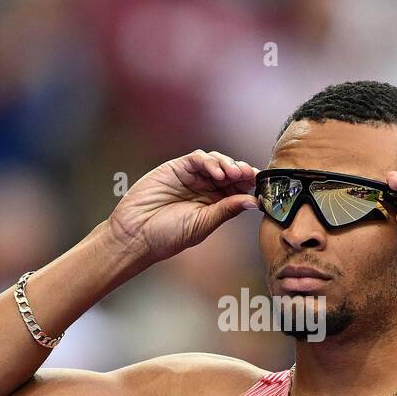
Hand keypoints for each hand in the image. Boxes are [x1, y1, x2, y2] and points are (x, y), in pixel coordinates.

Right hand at [107, 150, 258, 263]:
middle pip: (231, 173)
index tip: (261, 186)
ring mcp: (191, 178)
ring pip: (217, 162)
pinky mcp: (177, 168)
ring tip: (233, 173)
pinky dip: (210, 162)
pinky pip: (198, 159)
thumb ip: (227, 210)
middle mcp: (205, 189)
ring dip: (228, 164)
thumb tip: (253, 201)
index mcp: (215, 205)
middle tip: (248, 175)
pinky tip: (217, 173)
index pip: (238, 190)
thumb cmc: (167, 236)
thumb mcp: (203, 224)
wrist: (136, 234)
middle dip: (242, 172)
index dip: (250, 185)